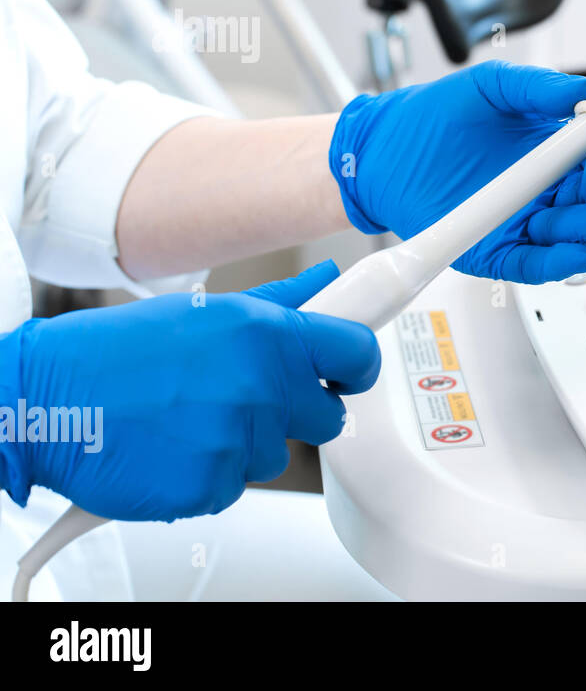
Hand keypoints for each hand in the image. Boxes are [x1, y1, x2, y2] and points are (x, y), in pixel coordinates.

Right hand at [0, 262, 377, 521]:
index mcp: (268, 334)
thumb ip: (279, 304)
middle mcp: (262, 385)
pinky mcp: (211, 486)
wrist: (44, 400)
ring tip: (189, 418)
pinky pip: (234, 486)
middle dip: (297, 411)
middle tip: (244, 397)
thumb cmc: (118, 353)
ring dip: (244, 443)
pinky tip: (173, 448)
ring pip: (276, 454)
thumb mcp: (207, 312)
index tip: (346, 372)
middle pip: (328, 416)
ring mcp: (238, 439)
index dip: (357, 366)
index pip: (358, 353)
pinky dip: (208, 474)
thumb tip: (326, 282)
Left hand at [329, 61, 585, 283]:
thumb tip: (585, 89)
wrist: (383, 150)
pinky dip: (559, 263)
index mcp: (555, 150)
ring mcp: (525, 222)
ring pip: (575, 234)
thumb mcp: (491, 86)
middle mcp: (547, 189)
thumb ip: (538, 88)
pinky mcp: (498, 252)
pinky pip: (535, 263)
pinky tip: (576, 254)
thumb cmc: (435, 118)